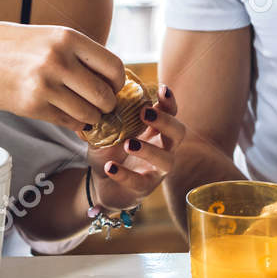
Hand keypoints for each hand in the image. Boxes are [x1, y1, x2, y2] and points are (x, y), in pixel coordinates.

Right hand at [0, 23, 123, 129]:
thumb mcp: (49, 36)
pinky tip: (63, 113)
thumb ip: (78, 54)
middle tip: (98, 105)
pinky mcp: (32, 106)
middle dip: (106, 105)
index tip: (110, 87)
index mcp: (68, 37)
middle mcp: (59, 60)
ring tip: (80, 110)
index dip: (117, 82)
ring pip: (89, 114)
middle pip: (105, 95)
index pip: (114, 67)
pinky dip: (71, 122)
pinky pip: (67, 122)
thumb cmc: (11, 45)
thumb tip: (111, 79)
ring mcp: (45, 85)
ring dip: (89, 117)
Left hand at [92, 85, 186, 209]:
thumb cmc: (109, 151)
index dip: (169, 101)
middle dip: (165, 122)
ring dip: (149, 150)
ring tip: (128, 144)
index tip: (162, 88)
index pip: (171, 112)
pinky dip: (124, 174)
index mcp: (155, 130)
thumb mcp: (106, 131)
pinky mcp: (144, 188)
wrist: (100, 183)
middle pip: (178, 133)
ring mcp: (156, 170)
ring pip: (166, 160)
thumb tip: (97, 99)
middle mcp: (163, 148)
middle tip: (145, 113)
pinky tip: (110, 167)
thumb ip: (107, 116)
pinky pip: (139, 182)